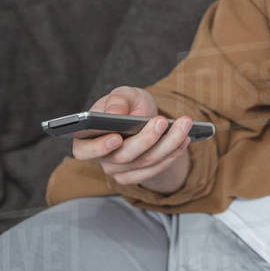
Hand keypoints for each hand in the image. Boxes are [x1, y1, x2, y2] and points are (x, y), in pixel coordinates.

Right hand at [71, 86, 192, 194]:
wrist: (142, 118)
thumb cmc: (127, 105)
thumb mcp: (123, 95)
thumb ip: (117, 100)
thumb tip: (116, 114)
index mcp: (86, 140)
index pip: (85, 151)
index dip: (99, 147)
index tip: (117, 137)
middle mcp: (101, 159)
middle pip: (124, 156)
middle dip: (146, 139)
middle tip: (162, 121)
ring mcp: (120, 170)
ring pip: (146, 162)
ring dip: (168, 143)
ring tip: (184, 124)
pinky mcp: (138, 175)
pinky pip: (157, 168)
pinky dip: (173, 153)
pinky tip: (185, 138)